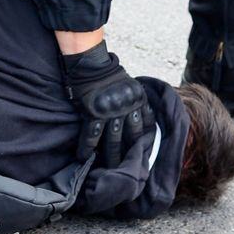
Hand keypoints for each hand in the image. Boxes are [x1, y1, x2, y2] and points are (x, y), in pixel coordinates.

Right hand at [64, 42, 153, 167]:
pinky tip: (85, 157)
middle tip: (130, 169)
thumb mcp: (132, 85)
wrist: (92, 63)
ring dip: (110, 156)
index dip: (147, 140)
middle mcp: (127, 108)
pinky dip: (87, 147)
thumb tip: (139, 119)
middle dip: (131, 153)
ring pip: (113, 140)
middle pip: (131, 136)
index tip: (146, 153)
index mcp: (139, 100)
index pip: (148, 125)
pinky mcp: (93, 113)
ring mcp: (110, 111)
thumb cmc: (110, 73)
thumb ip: (136, 101)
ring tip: (110, 169)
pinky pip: (91, 135)